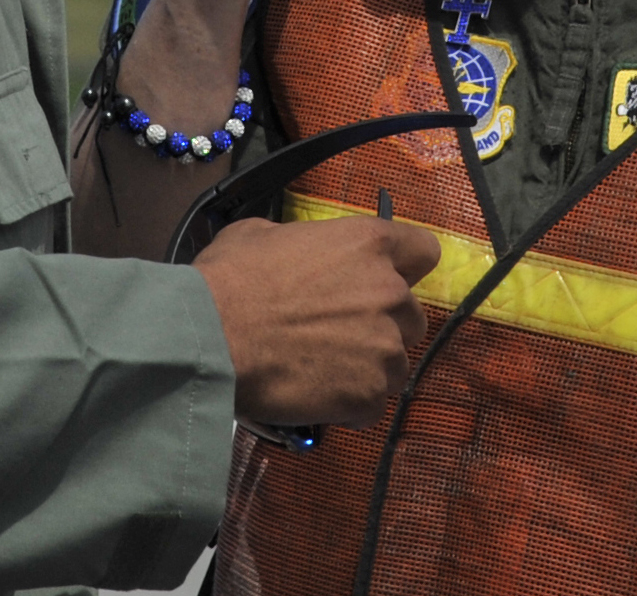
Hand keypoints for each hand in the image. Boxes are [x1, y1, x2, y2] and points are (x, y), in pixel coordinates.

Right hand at [193, 214, 440, 425]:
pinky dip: (351, 403)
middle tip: (340, 332)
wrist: (211, 338)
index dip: (405, 267)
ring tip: (325, 369)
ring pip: (397, 362)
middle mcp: (388, 292)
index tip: (386, 279)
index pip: (424, 251)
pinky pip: (374, 402)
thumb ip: (304, 241)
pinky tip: (318, 394)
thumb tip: (298, 251)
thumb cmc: (230, 281)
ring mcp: (384, 346)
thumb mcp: (262, 234)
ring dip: (369, 366)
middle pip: (411, 314)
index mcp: (368, 244)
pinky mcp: (369, 394)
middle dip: (383, 323)